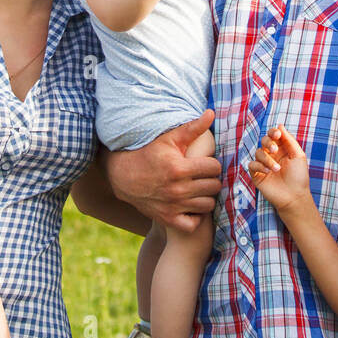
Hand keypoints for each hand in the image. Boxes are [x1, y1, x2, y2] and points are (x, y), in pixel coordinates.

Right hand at [105, 111, 221, 232]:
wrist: (123, 176)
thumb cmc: (149, 153)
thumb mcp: (169, 138)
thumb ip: (192, 128)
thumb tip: (211, 113)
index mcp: (179, 168)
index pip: (214, 167)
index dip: (212, 164)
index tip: (206, 163)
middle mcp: (177, 189)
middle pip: (214, 186)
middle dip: (211, 179)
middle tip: (203, 176)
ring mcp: (173, 206)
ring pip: (208, 205)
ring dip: (206, 196)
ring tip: (199, 189)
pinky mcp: (167, 219)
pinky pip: (193, 224)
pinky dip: (195, 216)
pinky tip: (191, 205)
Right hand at [248, 125, 310, 214]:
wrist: (294, 197)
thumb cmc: (299, 177)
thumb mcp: (298, 156)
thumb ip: (289, 140)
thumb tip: (280, 125)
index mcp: (282, 149)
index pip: (273, 135)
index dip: (273, 132)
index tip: (277, 134)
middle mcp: (271, 155)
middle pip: (263, 141)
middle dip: (268, 143)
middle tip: (274, 150)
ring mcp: (263, 165)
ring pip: (258, 153)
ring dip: (267, 159)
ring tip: (276, 169)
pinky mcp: (257, 174)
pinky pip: (252, 165)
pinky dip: (259, 166)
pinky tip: (268, 172)